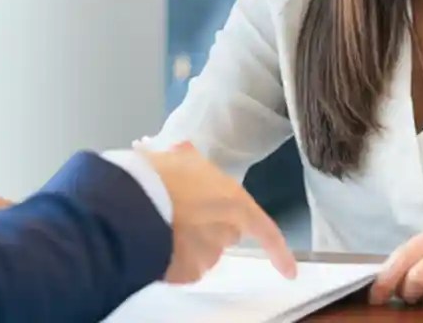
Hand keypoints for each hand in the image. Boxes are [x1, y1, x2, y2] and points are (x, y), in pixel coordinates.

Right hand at [138, 141, 296, 283]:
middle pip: (227, 234)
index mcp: (234, 201)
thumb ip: (192, 160)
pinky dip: (172, 257)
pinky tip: (156, 239)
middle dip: (211, 227)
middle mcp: (226, 231)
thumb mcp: (181, 157)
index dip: (279, 252)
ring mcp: (206, 254)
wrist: (133, 203)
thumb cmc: (159, 175)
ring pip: (203, 251)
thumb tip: (183, 152)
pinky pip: (183, 267)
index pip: (266, 231)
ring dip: (189, 241)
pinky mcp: (185, 271)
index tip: (289, 271)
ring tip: (161, 222)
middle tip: (184, 210)